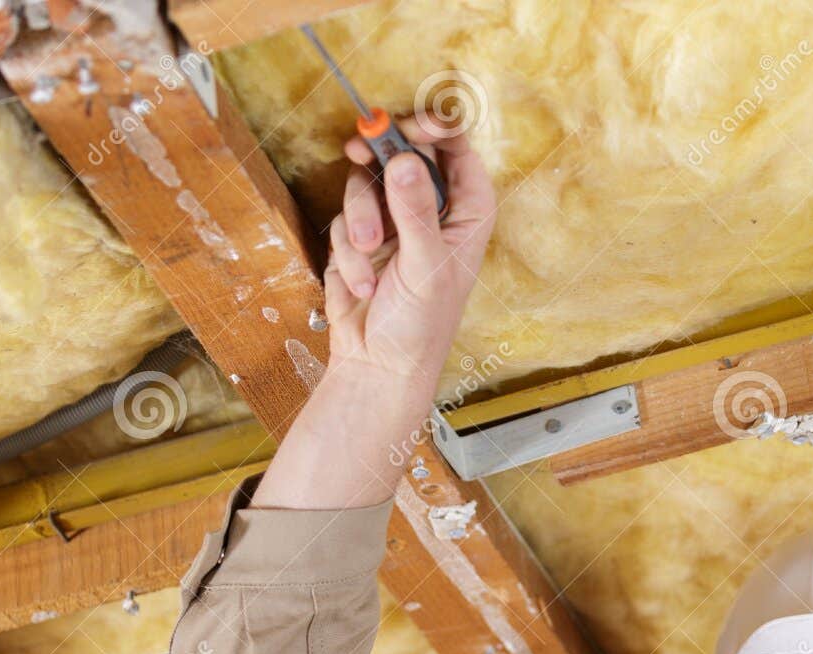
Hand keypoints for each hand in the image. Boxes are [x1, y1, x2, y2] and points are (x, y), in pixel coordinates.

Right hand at [323, 117, 495, 387]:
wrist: (379, 367)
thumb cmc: (420, 327)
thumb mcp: (424, 267)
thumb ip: (415, 212)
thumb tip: (403, 160)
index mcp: (468, 210)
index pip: (455, 147)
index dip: (431, 127)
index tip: (405, 127)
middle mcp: (433, 208)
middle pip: (404, 151)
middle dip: (379, 158)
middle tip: (357, 151)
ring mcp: (395, 220)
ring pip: (367, 182)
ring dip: (360, 219)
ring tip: (367, 255)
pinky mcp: (360, 235)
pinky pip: (344, 215)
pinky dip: (346, 248)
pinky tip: (362, 283)